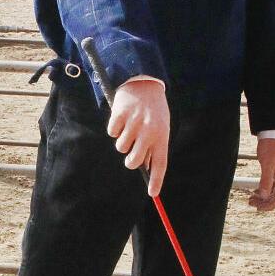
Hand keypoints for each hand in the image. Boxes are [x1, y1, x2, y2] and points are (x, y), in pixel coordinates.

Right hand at [106, 79, 169, 196]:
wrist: (144, 81)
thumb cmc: (153, 108)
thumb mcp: (160, 126)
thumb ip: (153, 145)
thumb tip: (144, 166)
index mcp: (162, 135)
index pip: (160, 163)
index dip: (156, 180)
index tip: (153, 194)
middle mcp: (149, 131)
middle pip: (134, 161)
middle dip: (130, 161)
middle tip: (131, 153)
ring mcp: (134, 123)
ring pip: (121, 147)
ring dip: (122, 140)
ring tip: (129, 126)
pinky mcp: (120, 115)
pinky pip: (112, 133)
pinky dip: (115, 128)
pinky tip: (122, 117)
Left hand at [249, 137, 274, 211]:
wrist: (272, 134)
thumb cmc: (270, 147)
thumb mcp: (267, 164)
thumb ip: (266, 180)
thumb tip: (264, 196)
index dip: (270, 205)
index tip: (259, 208)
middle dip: (265, 202)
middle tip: (251, 203)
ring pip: (274, 192)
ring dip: (263, 198)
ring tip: (250, 199)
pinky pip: (271, 186)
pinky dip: (263, 191)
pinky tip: (255, 193)